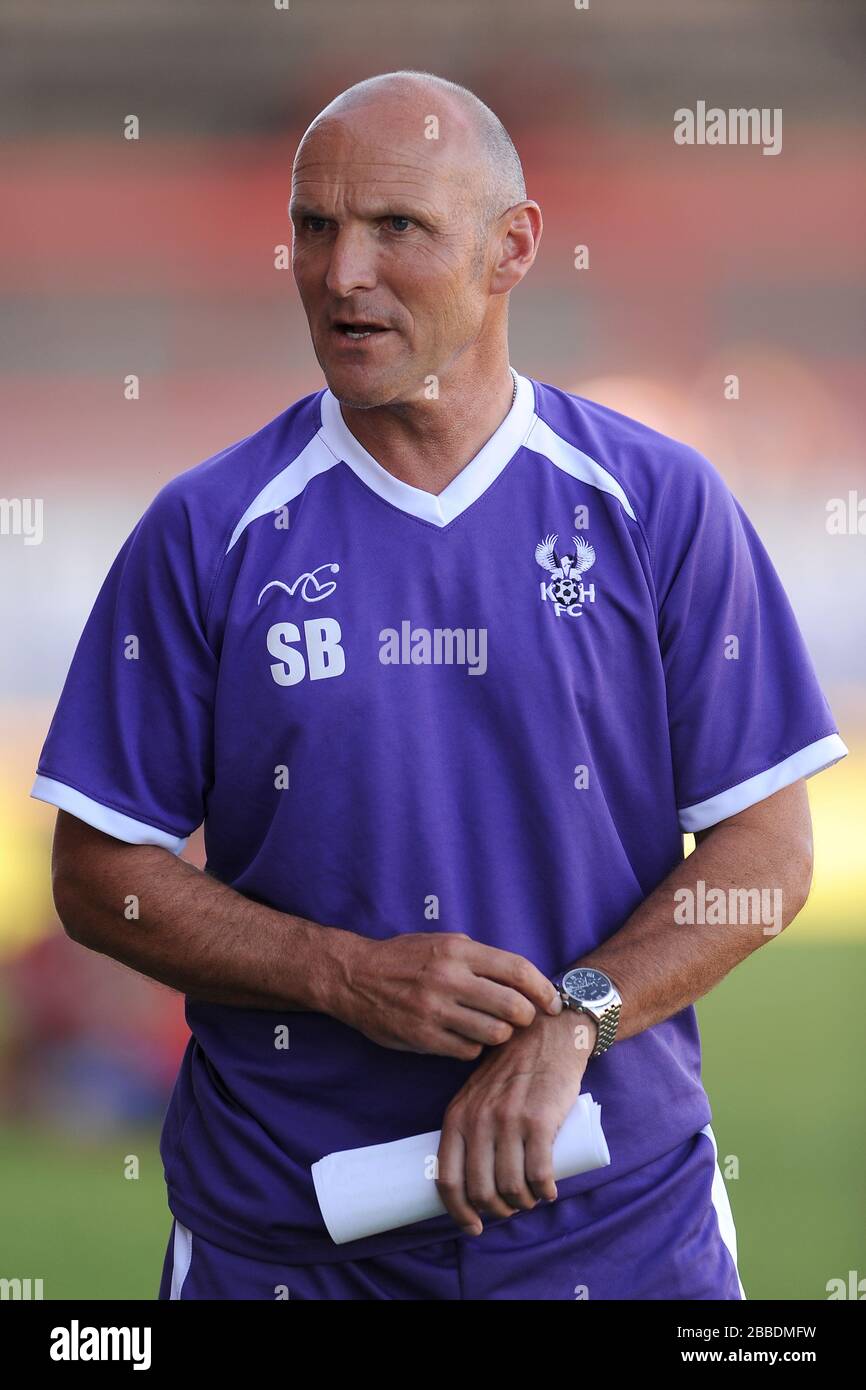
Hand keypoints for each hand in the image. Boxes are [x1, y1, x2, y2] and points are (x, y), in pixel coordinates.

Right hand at [331, 932, 562, 1059]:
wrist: (355, 977)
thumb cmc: (405, 958)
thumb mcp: (443, 943)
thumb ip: (481, 959)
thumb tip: (525, 980)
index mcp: (458, 951)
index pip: (517, 970)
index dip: (543, 989)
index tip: (553, 1002)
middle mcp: (449, 979)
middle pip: (513, 1006)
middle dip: (526, 1016)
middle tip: (522, 1018)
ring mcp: (435, 1010)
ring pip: (495, 1034)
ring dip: (500, 1034)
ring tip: (491, 1026)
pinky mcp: (423, 1037)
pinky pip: (468, 1051)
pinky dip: (474, 1046)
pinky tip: (465, 1036)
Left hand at [435, 1007, 597, 1234]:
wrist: (545, 1035)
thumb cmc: (511, 1069)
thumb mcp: (477, 1094)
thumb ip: (470, 1126)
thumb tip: (472, 1178)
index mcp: (457, 1117)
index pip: (447, 1180)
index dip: (459, 1212)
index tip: (473, 1227)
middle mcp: (478, 1121)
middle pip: (481, 1190)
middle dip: (498, 1211)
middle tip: (512, 1207)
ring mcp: (508, 1121)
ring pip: (511, 1187)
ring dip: (523, 1203)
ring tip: (532, 1198)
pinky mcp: (540, 1120)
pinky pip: (539, 1174)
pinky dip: (544, 1192)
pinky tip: (549, 1191)